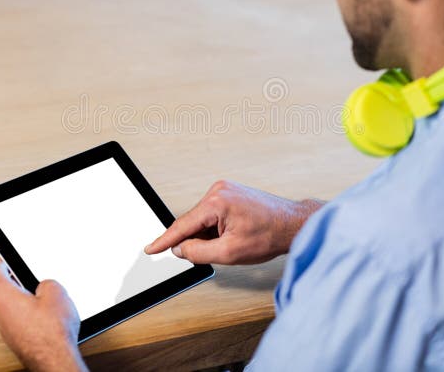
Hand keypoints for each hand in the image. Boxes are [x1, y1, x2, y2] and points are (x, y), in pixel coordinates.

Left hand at [0, 259, 87, 371]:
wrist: (54, 359)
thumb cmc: (51, 332)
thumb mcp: (56, 292)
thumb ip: (46, 282)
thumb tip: (44, 287)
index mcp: (4, 297)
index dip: (2, 262)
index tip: (5, 259)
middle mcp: (0, 314)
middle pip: (4, 292)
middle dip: (19, 285)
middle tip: (33, 281)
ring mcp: (6, 330)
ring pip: (12, 309)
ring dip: (25, 303)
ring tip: (45, 303)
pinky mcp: (15, 341)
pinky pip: (19, 322)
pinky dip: (29, 318)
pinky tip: (46, 320)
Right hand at [144, 180, 323, 264]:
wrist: (293, 224)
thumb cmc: (269, 235)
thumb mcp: (230, 252)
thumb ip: (198, 252)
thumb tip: (180, 248)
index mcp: (216, 202)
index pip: (182, 225)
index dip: (164, 241)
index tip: (150, 249)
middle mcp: (218, 190)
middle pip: (192, 222)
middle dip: (195, 241)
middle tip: (213, 253)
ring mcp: (225, 189)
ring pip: (202, 219)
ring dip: (208, 235)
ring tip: (231, 243)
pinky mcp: (230, 193)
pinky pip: (212, 214)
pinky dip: (214, 228)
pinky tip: (231, 235)